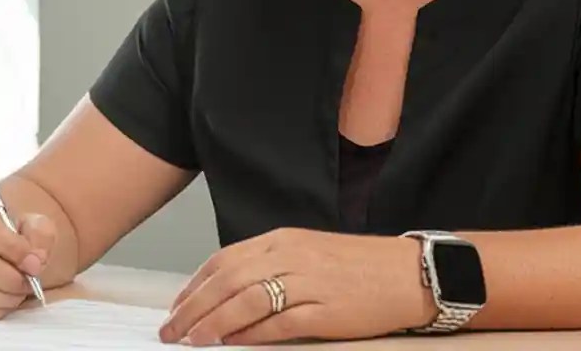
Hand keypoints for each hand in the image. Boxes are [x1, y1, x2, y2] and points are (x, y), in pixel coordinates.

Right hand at [0, 203, 56, 320]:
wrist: (6, 255)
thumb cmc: (17, 239)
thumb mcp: (36, 227)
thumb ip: (40, 235)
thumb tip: (34, 260)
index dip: (10, 247)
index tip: (32, 262)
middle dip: (8, 278)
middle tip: (29, 282)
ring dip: (2, 296)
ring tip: (19, 292)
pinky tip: (5, 302)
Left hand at [159, 228, 434, 345]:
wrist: (410, 274)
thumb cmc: (359, 267)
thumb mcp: (309, 252)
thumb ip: (270, 266)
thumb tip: (230, 292)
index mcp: (283, 240)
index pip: (224, 260)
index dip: (195, 285)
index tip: (177, 306)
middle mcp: (290, 256)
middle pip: (226, 281)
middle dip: (192, 307)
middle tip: (171, 329)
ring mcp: (307, 283)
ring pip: (244, 301)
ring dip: (212, 323)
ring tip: (191, 340)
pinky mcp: (324, 311)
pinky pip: (277, 324)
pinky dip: (249, 335)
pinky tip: (230, 344)